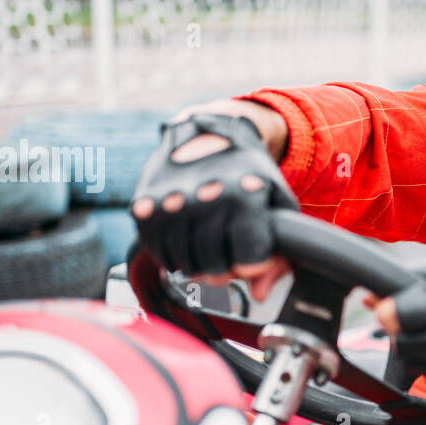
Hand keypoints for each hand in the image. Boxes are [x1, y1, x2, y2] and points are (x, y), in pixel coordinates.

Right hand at [131, 103, 293, 299]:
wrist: (207, 130)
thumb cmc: (249, 173)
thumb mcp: (276, 203)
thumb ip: (280, 252)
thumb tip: (260, 294)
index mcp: (245, 194)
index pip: (249, 260)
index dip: (252, 264)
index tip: (250, 253)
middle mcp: (205, 197)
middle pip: (216, 269)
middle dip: (226, 268)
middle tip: (228, 252)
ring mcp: (171, 202)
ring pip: (186, 267)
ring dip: (200, 265)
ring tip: (208, 245)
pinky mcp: (144, 205)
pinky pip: (160, 254)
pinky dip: (173, 256)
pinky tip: (186, 239)